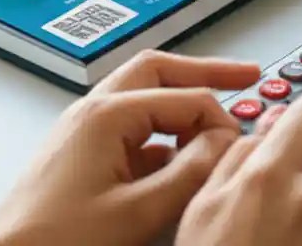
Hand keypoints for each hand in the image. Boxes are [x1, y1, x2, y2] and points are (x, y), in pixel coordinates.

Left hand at [0, 50, 260, 245]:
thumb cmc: (55, 241)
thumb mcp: (137, 213)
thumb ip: (189, 174)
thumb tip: (224, 144)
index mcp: (106, 116)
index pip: (185, 96)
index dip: (222, 118)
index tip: (243, 143)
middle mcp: (93, 113)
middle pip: (160, 72)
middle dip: (205, 74)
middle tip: (246, 76)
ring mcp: (85, 131)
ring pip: (145, 97)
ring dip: (183, 103)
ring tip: (216, 119)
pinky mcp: (82, 155)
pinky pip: (132, 129)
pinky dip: (164, 136)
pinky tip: (181, 162)